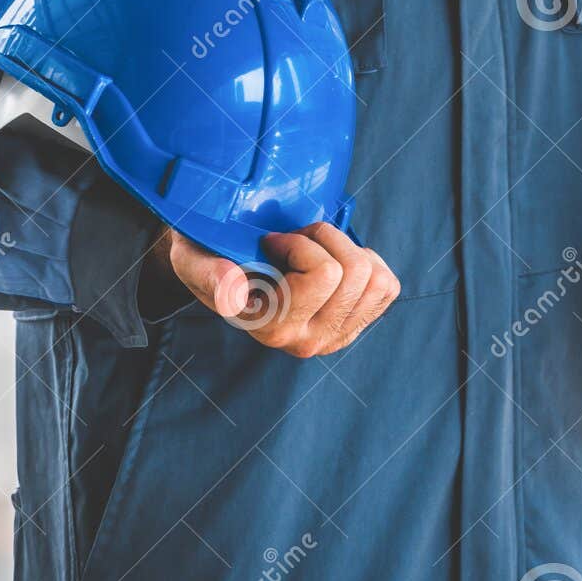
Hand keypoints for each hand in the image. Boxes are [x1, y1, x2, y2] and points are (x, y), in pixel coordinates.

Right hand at [159, 223, 399, 357]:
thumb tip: (231, 291)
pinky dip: (368, 263)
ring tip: (314, 250)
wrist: (223, 276)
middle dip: (325, 239)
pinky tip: (335, 262)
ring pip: (375, 278)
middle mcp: (307, 340)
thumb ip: (208, 274)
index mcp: (272, 327)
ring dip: (347, 250)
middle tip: (294, 241)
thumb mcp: (194, 261)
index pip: (325, 275)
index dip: (301, 243)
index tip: (271, 242)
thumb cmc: (209, 260)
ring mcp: (335, 336)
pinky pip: (387, 286)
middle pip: (354, 272)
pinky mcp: (355, 325)